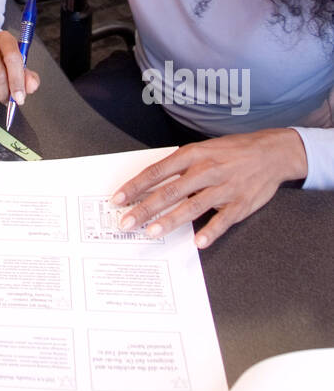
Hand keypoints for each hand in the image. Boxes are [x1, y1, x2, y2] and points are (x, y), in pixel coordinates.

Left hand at [111, 128, 308, 248]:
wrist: (272, 152)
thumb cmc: (232, 151)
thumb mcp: (202, 149)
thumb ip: (179, 166)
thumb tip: (151, 182)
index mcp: (193, 155)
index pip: (156, 172)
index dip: (135, 186)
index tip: (118, 199)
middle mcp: (205, 170)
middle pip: (169, 191)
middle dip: (145, 208)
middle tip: (126, 222)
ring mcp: (223, 188)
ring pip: (192, 206)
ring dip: (170, 220)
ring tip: (151, 232)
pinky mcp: (240, 204)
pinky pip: (222, 220)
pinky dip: (210, 231)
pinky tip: (197, 242)